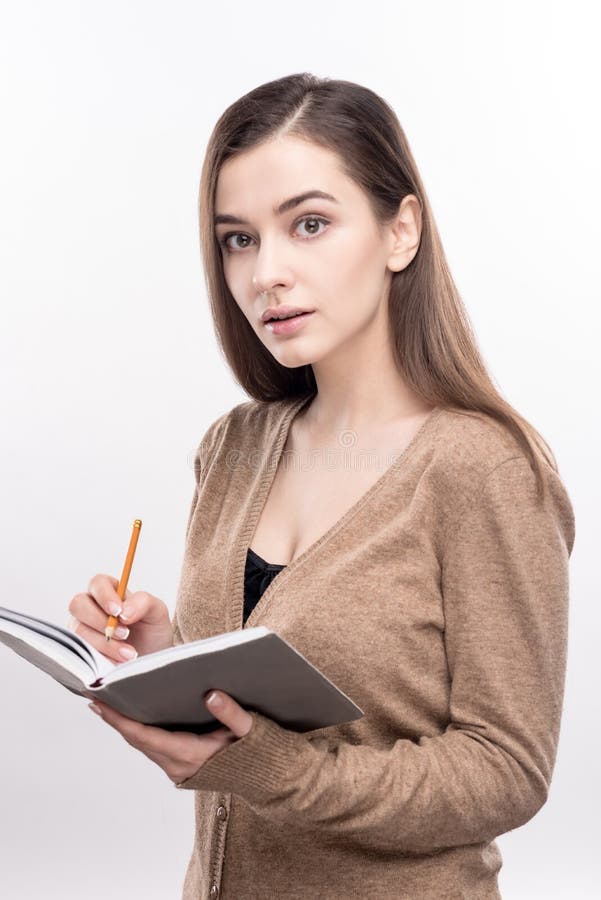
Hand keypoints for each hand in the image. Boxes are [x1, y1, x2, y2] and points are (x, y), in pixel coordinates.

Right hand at [67, 573, 173, 662]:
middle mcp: (91, 608)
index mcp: (110, 591)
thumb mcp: (157, 612)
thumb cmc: (151, 631)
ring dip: (105, 644)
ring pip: (79, 632)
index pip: (98, 583)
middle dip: (100, 621)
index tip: (118, 611)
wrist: (151, 660)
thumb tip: (124, 611)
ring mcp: (83, 630)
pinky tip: (118, 663)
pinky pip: (81, 654)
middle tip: (125, 634)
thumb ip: (143, 602)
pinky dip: (101, 659)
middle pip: (78, 604)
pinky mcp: (81, 652)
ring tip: (129, 653)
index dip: (104, 596)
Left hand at [87, 690, 253, 782]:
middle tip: (94, 695)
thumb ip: (232, 714)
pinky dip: (139, 731)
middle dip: (115, 719)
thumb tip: (211, 694)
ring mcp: (177, 769)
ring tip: (108, 702)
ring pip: (143, 745)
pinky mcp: (180, 767)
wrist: (267, 782)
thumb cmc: (259, 753)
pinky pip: (153, 747)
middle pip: (137, 741)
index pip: (144, 736)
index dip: (119, 720)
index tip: (99, 704)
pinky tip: (134, 715)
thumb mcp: (250, 731)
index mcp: (189, 755)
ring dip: (125, 725)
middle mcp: (177, 765)